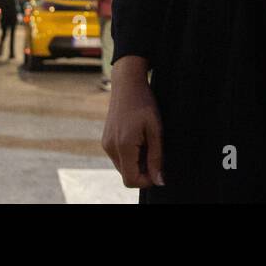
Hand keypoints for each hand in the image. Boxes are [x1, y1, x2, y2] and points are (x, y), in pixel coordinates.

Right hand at [102, 57, 164, 188]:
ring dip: (136, 162)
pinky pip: (118, 157)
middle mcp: (111, 147)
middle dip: (142, 170)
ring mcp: (106, 143)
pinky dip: (130, 155)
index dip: (147, 180)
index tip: (158, 167)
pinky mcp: (106, 139)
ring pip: (123, 166)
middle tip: (155, 151)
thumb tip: (158, 181)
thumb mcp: (156, 130)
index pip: (131, 180)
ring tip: (147, 142)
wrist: (127, 84)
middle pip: (126, 175)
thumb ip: (156, 157)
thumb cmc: (144, 103)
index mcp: (123, 146)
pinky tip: (138, 138)